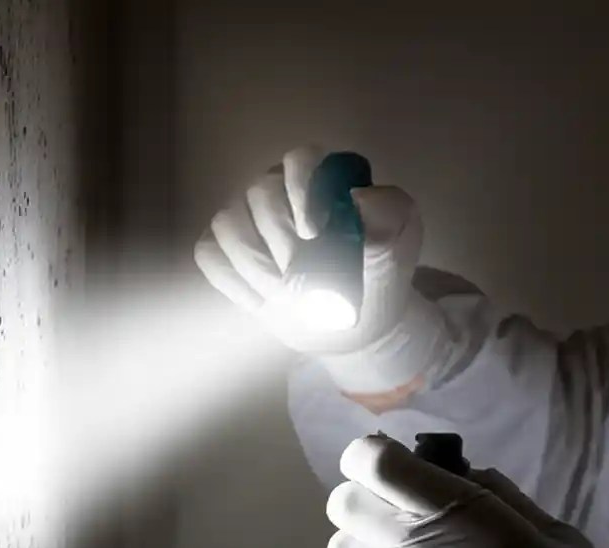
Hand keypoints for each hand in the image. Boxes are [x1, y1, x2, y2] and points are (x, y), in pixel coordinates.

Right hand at [194, 145, 445, 393]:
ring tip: (289, 294)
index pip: (300, 159)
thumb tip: (361, 197)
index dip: (301, 190)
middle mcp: (279, 191)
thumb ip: (391, 222)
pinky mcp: (222, 250)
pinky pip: (208, 254)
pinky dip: (233, 281)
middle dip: (283, 243)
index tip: (314, 234)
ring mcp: (246, 219)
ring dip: (258, 266)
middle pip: (260, 194)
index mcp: (321, 181)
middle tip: (307, 278)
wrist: (351, 326)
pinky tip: (263, 300)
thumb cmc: (376, 282)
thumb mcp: (399, 256)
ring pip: (228, 223)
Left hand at [326, 435, 608, 547]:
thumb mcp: (556, 535)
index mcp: (482, 524)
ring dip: (365, 547)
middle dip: (366, 498)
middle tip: (393, 509)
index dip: (371, 454)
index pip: (382, 468)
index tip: (380, 458)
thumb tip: (438, 467)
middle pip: (350, 507)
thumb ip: (495, 494)